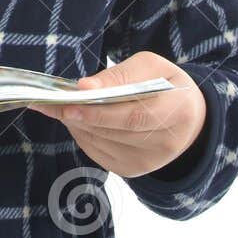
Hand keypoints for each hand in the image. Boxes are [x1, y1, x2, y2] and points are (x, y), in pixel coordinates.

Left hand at [27, 51, 205, 178]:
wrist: (187, 118)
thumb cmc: (165, 85)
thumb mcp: (152, 66)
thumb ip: (120, 75)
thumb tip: (85, 87)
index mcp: (178, 111)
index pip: (133, 115)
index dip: (100, 109)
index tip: (72, 97)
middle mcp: (166, 143)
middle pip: (113, 131)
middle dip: (80, 114)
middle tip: (50, 101)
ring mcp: (149, 162)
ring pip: (101, 142)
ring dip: (77, 123)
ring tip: (59, 105)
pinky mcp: (133, 170)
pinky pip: (98, 152)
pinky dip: (83, 134)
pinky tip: (77, 119)